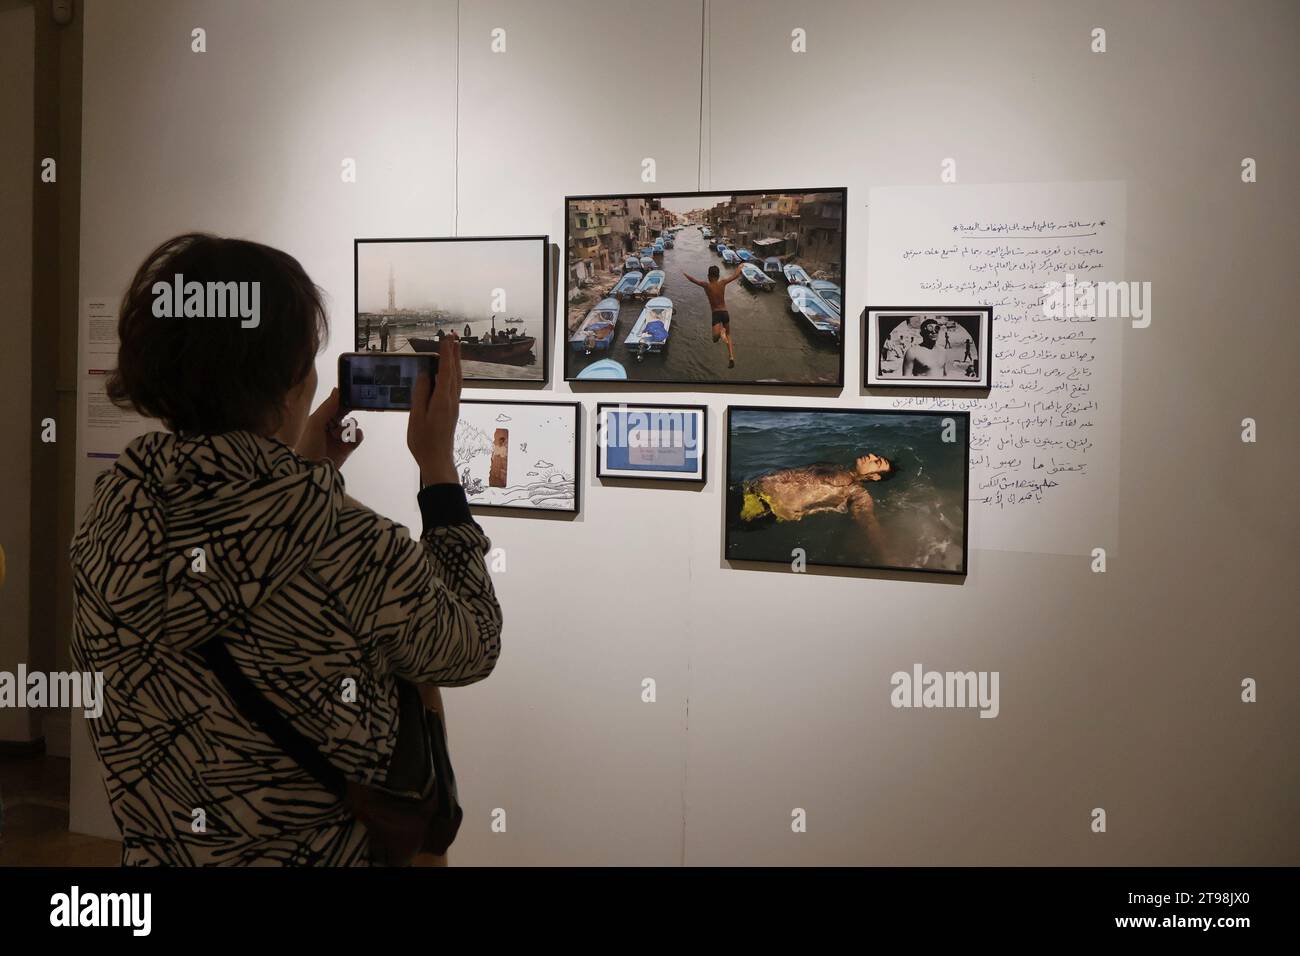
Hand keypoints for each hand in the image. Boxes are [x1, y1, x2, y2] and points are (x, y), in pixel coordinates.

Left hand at [296, 388, 363, 469]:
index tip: (351, 391)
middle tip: (358, 404)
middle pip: (344, 414)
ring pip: (352, 425)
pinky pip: (357, 438)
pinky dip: (358, 435)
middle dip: (349, 410)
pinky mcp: (347, 449)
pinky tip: (355, 436)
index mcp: (320, 419)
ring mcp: (339, 438)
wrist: (312, 470)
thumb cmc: (310, 444)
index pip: (333, 405)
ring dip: (350, 426)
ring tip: (345, 432)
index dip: (342, 399)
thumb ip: (328, 407)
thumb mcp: (316, 423)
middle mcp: (330, 427)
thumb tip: (337, 390)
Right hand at [408, 334, 461, 485]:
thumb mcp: (416, 417)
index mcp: (442, 400)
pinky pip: (455, 386)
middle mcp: (451, 400)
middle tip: (453, 337)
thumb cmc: (423, 442)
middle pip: (455, 372)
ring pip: (457, 379)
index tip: (446, 338)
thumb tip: (424, 374)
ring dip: (456, 362)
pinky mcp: (452, 410)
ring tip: (455, 348)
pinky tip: (450, 372)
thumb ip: (420, 394)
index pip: (445, 371)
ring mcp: (453, 406)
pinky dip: (454, 373)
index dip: (446, 354)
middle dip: (454, 353)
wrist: (438, 460)